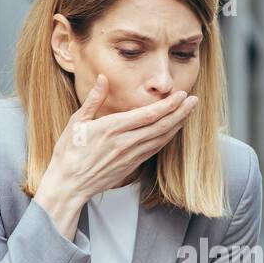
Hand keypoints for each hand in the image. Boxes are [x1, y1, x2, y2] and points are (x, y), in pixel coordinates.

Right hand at [33, 75, 198, 238]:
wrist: (70, 184)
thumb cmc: (69, 152)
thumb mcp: (76, 122)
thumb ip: (93, 99)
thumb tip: (103, 78)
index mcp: (112, 128)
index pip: (149, 114)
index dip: (169, 104)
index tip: (182, 94)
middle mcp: (125, 142)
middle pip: (161, 126)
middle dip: (180, 112)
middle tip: (194, 100)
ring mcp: (131, 155)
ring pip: (161, 138)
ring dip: (178, 125)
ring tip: (189, 112)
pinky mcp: (132, 165)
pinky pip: (155, 149)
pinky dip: (167, 138)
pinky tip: (173, 130)